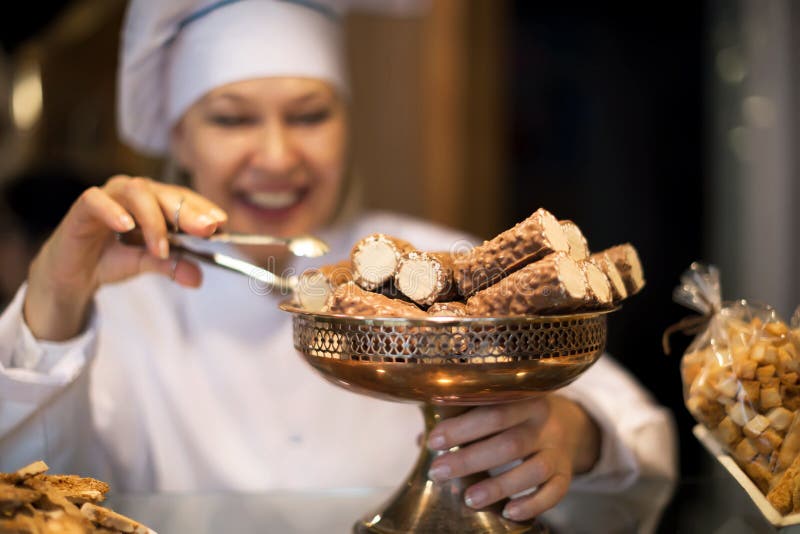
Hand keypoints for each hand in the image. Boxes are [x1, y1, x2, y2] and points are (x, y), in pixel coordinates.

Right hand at [24, 175, 226, 340]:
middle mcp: (134, 192)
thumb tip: (198, 278)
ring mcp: (109, 196)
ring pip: (136, 191)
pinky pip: (96, 200)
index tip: (221, 224)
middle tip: (206, 230)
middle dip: (188, 212)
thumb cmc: (113, 258)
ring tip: (162, 247)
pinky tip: (126, 226)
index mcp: (155, 201)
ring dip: (153, 219)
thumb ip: (171, 266)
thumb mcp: (148, 263)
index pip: (183, 198)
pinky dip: (112, 211)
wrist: (73, 272)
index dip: (203, 208)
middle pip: (164, 193)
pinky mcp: (83, 207)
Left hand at [426, 395, 599, 521]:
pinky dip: (532, 504)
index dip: (462, 426)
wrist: (569, 425)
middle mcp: (544, 422)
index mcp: (524, 397)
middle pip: (509, 443)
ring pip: (533, 470)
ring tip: (468, 498)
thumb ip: (462, 419)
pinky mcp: (565, 473)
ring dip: (498, 486)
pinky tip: (508, 512)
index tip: (434, 441)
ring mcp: (557, 449)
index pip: (493, 410)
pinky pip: (554, 492)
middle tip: (438, 471)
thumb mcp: (496, 406)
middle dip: (469, 459)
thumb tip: (422, 439)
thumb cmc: (516, 416)